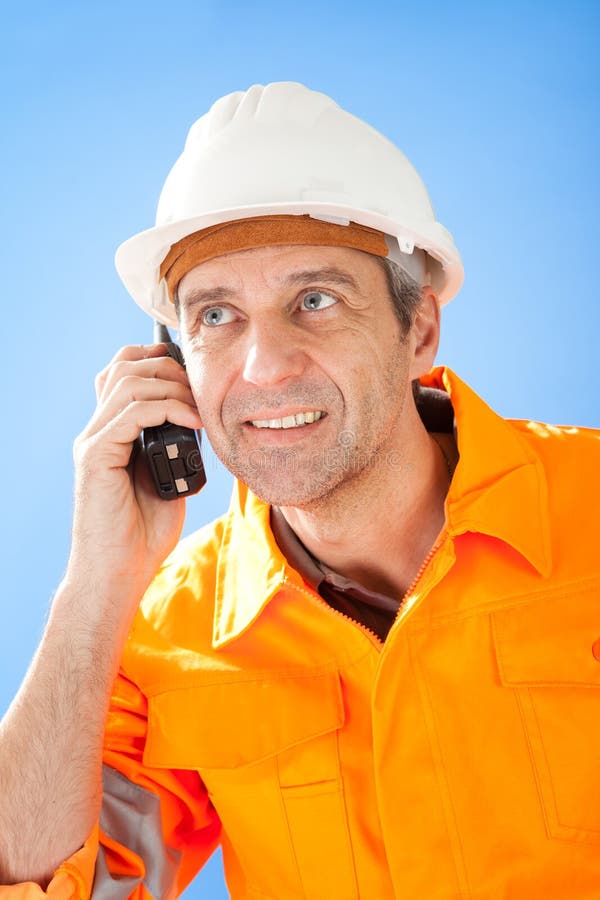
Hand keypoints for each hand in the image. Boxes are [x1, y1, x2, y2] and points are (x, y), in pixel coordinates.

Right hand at [67, 343, 202, 605]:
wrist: (119, 573)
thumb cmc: (144, 533)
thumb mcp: (169, 476)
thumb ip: (175, 445)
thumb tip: (200, 419)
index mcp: (111, 432)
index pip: (123, 371)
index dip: (157, 361)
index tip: (194, 377)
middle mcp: (97, 431)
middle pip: (124, 366)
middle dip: (169, 368)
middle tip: (200, 392)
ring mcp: (93, 442)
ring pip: (128, 382)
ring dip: (172, 388)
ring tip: (200, 410)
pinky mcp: (95, 458)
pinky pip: (132, 412)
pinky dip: (169, 409)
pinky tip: (193, 422)